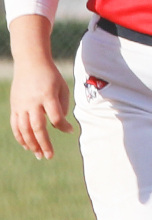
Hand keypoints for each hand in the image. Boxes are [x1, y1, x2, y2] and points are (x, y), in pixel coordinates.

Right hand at [8, 15, 71, 159]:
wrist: (30, 63)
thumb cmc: (50, 76)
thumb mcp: (61, 87)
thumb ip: (62, 105)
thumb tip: (59, 123)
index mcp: (47, 96)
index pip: (55, 117)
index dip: (62, 126)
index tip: (70, 131)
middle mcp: (33, 102)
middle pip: (37, 128)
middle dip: (44, 144)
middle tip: (49, 156)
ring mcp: (21, 105)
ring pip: (24, 130)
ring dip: (31, 144)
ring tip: (38, 155)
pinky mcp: (15, 107)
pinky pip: (16, 125)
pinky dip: (20, 137)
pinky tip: (27, 146)